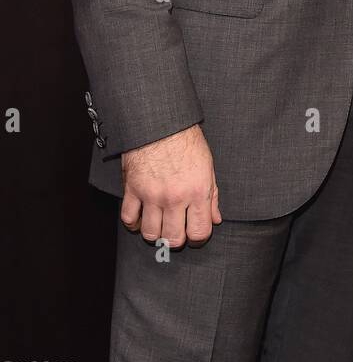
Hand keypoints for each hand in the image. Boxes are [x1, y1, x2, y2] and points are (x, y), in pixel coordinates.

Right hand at [120, 123, 221, 246]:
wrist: (161, 121)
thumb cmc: (187, 140)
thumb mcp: (208, 166)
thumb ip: (212, 195)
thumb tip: (215, 219)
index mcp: (197, 191)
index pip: (199, 232)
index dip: (198, 238)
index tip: (195, 233)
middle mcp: (175, 197)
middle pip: (173, 239)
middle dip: (176, 240)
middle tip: (177, 230)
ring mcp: (152, 195)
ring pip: (150, 234)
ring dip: (155, 234)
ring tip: (160, 225)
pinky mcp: (132, 189)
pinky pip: (129, 218)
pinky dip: (133, 223)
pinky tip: (141, 218)